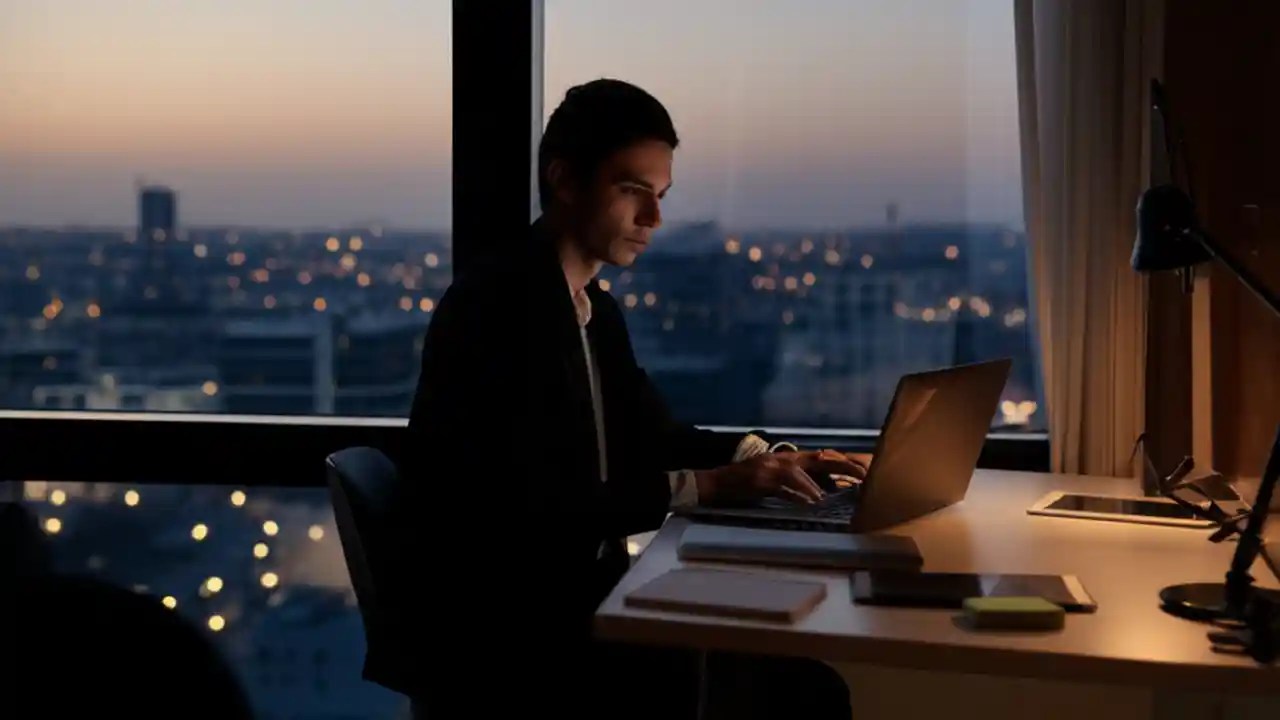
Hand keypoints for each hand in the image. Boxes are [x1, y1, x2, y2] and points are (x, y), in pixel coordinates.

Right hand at [696, 450, 868, 505]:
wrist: (716, 482)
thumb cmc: (745, 483)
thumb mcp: (774, 478)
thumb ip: (795, 482)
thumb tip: (820, 493)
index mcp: (787, 457)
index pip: (822, 456)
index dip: (843, 461)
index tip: (865, 468)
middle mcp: (782, 458)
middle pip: (818, 458)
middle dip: (842, 466)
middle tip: (863, 476)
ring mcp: (770, 467)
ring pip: (799, 472)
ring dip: (815, 485)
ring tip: (831, 497)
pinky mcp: (760, 479)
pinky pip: (783, 486)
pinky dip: (796, 494)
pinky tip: (808, 503)